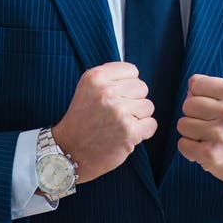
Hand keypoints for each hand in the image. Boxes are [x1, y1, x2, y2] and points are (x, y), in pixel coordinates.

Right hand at [52, 62, 156, 183]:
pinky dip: (143, 132)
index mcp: (96, 77)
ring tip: (119, 124)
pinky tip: (126, 134)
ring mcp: (119, 112)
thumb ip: (110, 78)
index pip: (132, 71)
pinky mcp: (129, 132)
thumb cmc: (81, 120)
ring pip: (148, 106)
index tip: (116, 96)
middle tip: (116, 113)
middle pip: (142, 88)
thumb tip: (135, 76)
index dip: (126, 85)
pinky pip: (151, 124)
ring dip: (138, 117)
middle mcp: (107, 92)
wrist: (70, 152)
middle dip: (133, 101)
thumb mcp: (87, 88)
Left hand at [177, 74, 222, 197]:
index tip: (209, 106)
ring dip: (192, 133)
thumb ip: (214, 87)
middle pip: (187, 105)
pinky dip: (190, 149)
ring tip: (208, 137)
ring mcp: (220, 134)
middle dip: (194, 115)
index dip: (198, 95)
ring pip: (182, 125)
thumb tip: (189, 88)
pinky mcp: (211, 155)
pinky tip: (205, 149)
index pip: (195, 84)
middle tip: (210, 124)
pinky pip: (183, 145)